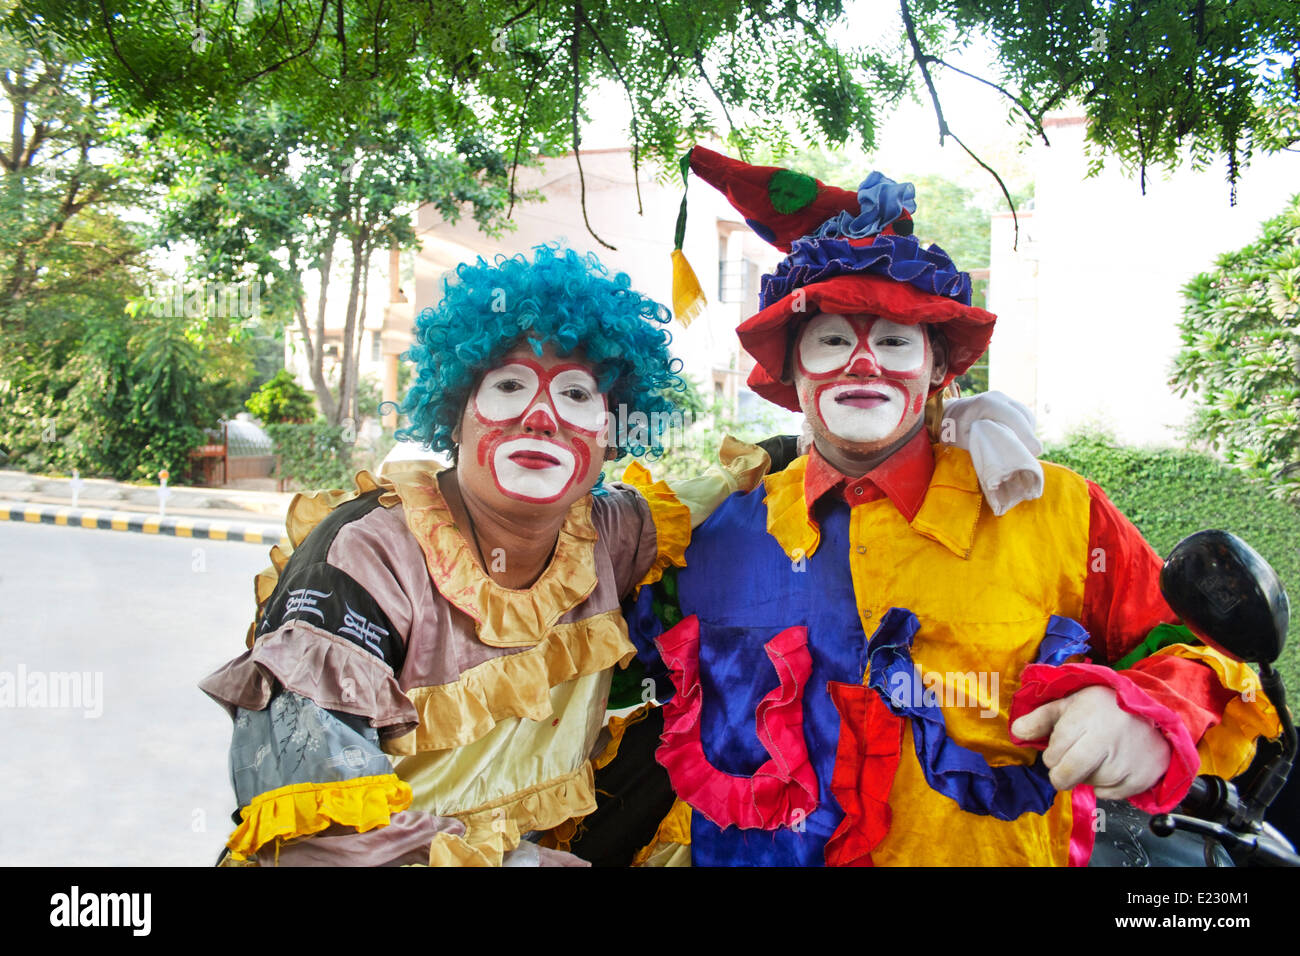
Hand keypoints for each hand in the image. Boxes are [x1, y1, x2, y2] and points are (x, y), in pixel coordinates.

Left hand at [1009, 685, 1170, 798]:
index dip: (1052, 753)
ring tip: (1099, 754)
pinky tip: (1112, 764)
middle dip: (1061, 773)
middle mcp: (1106, 743)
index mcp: (1085, 720)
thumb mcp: (1070, 703)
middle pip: (1066, 776)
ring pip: (1088, 784)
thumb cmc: (1106, 706)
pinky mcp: (1141, 779)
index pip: (1053, 755)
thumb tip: (1016, 733)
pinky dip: (1105, 784)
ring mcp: (1126, 763)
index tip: (1061, 746)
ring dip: (1086, 774)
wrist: (1155, 710)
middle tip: (1069, 761)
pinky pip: (1109, 794)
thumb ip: (1040, 718)